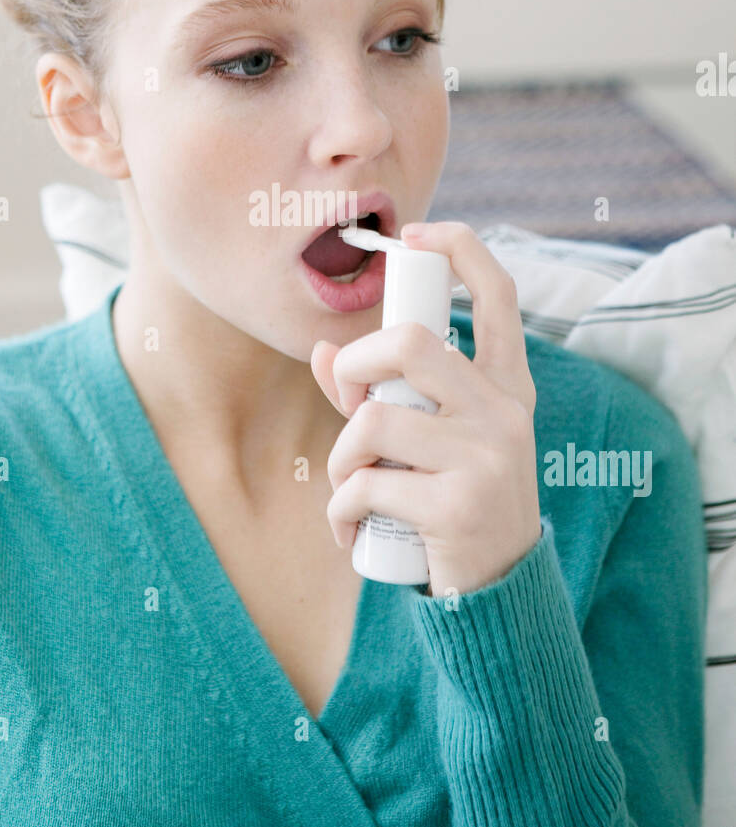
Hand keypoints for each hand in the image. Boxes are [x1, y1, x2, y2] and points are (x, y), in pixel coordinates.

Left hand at [310, 221, 541, 595]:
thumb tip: (320, 350)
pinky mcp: (459, 505)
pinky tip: (351, 532)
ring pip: (375, 420)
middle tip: (350, 404)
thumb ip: (379, 397)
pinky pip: (365, 484)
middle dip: (356, 367)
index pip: (499, 293)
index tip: (416, 233)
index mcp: (505, 387)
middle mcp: (505, 412)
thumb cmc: (453, 504)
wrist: (496, 594)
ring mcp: (487, 457)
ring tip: (349, 490)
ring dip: (341, 459)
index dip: (459, 247)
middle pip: (411, 343)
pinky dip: (340, 510)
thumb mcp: (432, 444)